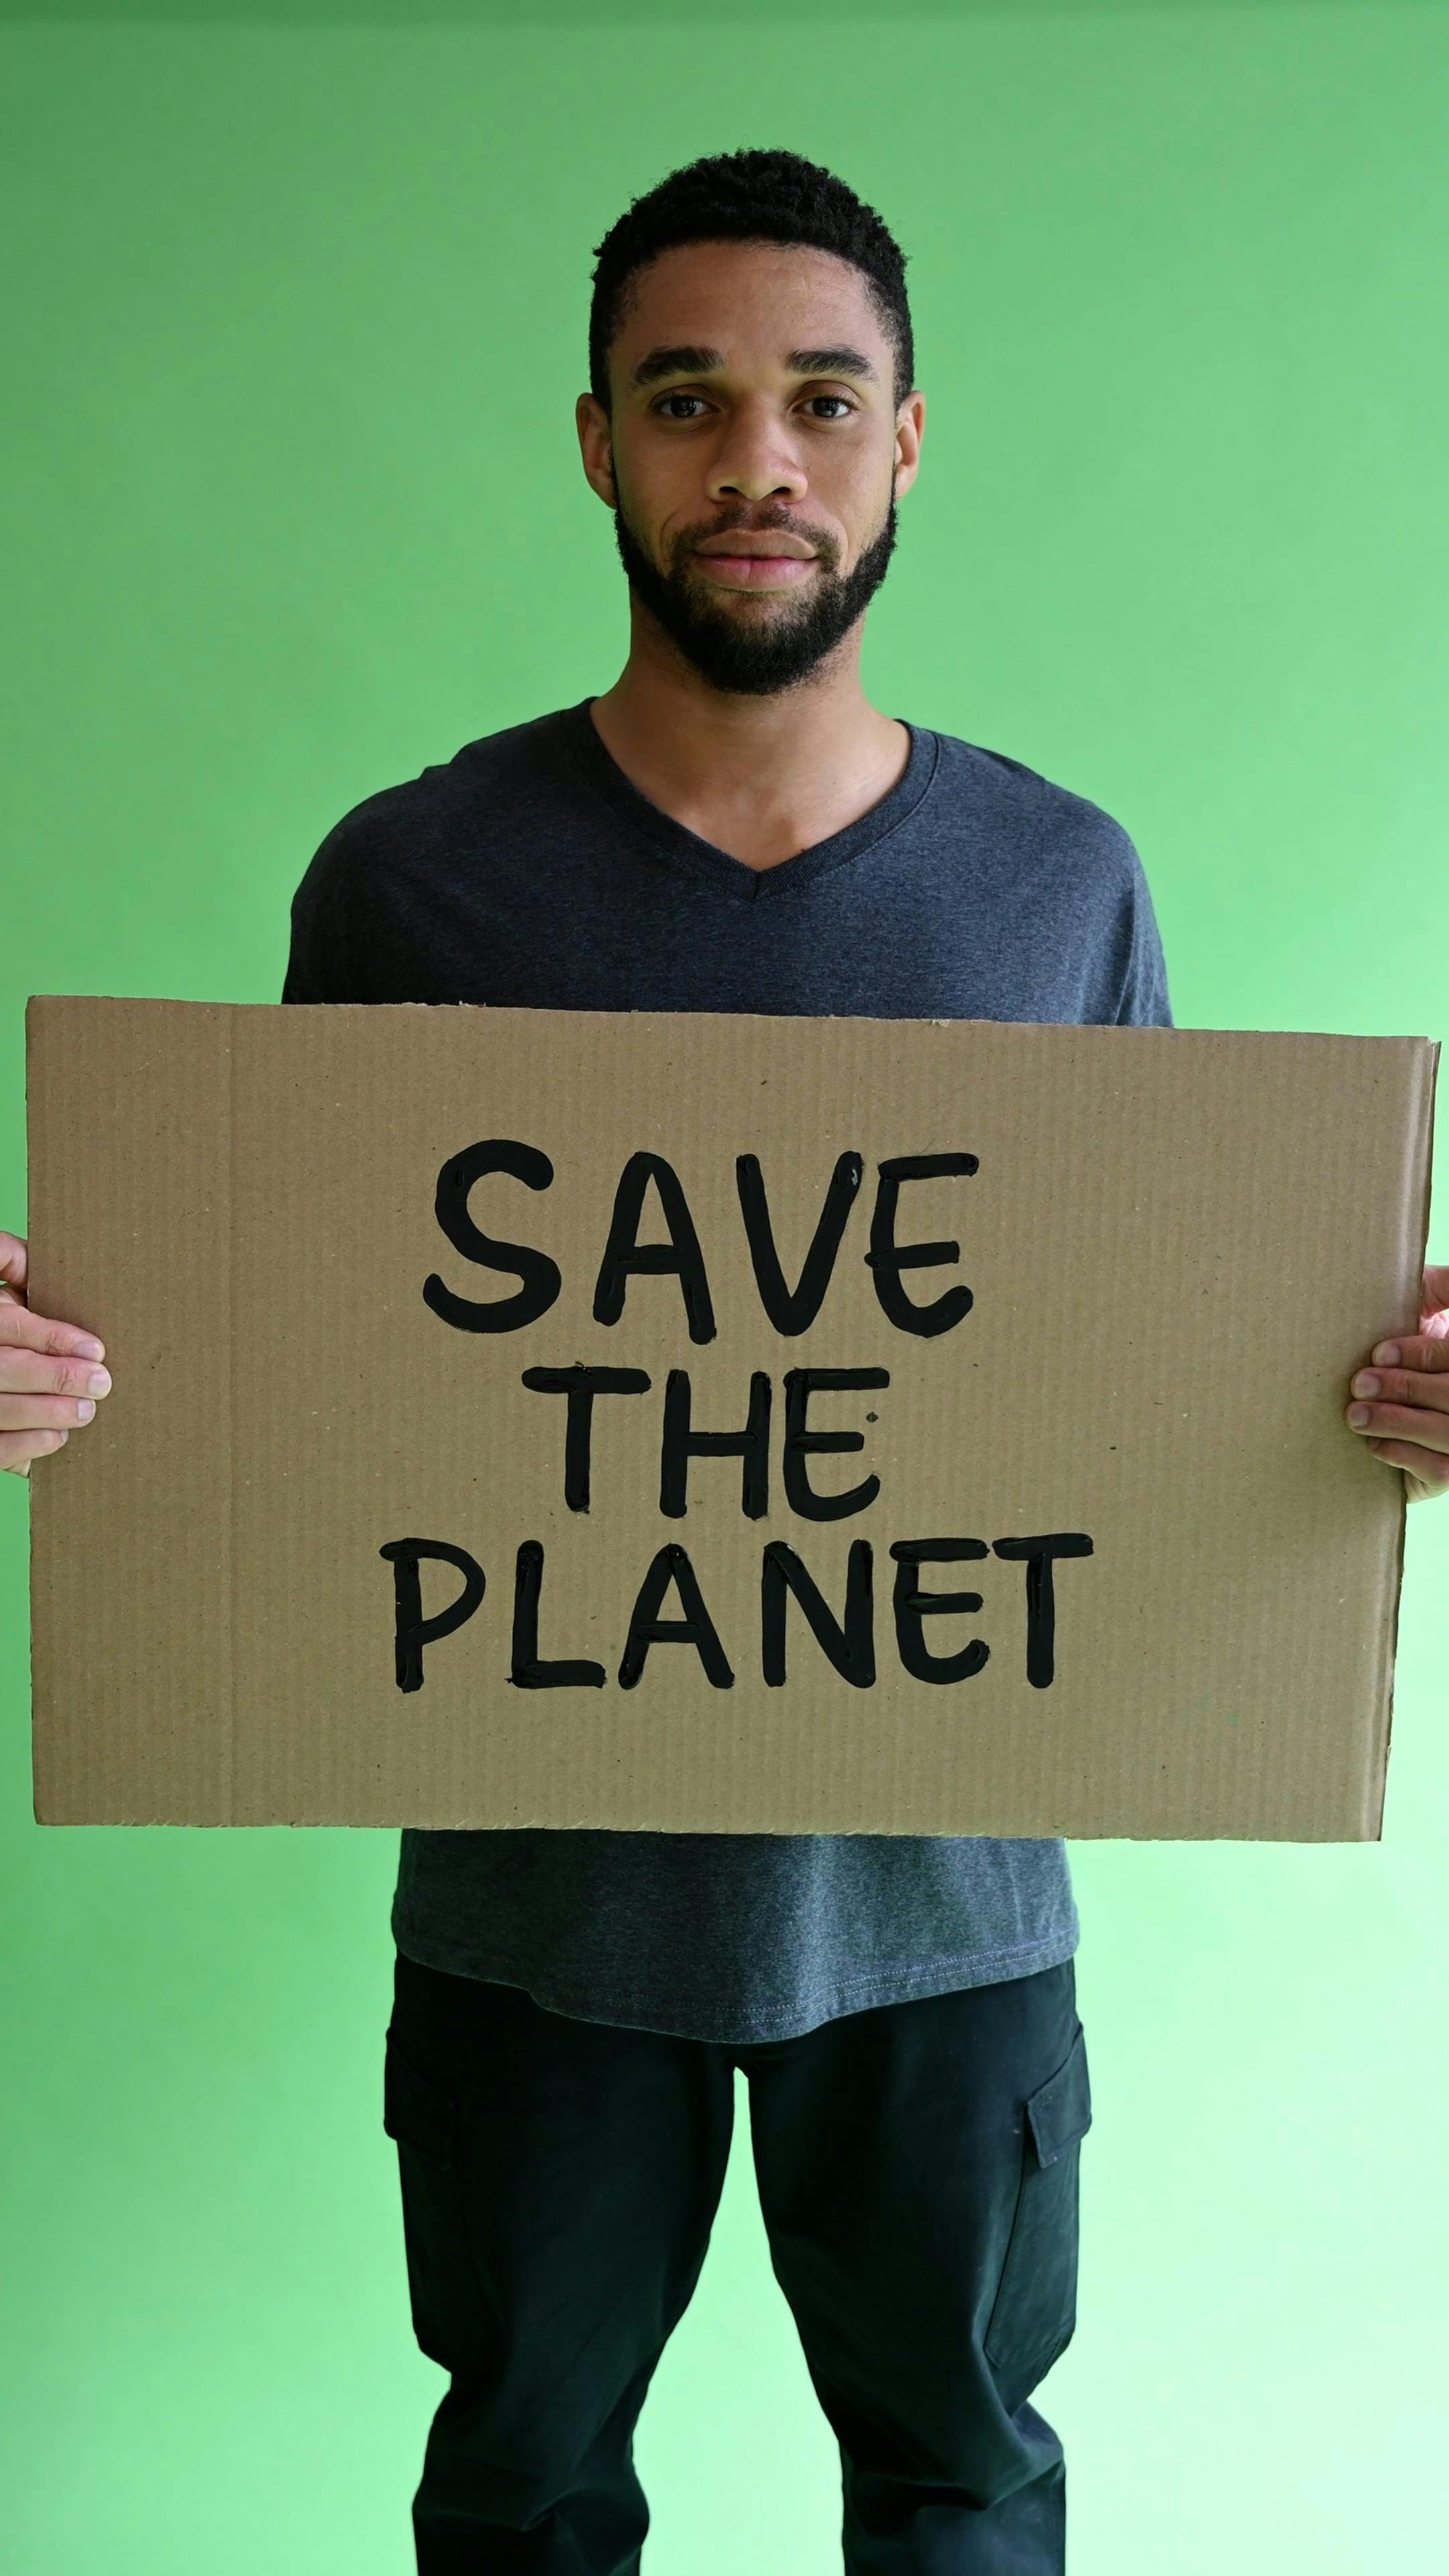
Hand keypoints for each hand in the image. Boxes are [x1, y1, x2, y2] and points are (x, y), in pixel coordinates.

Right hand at [0, 1230, 111, 1476]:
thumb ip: (11, 1261)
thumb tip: (43, 1256)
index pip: (13, 1327)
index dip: (55, 1339)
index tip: (96, 1351)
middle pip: (8, 1370)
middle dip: (59, 1379)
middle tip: (102, 1384)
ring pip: (0, 1409)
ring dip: (48, 1413)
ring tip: (86, 1411)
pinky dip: (25, 1445)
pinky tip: (57, 1436)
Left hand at [1345, 1262, 1448, 1504]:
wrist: (1394, 1389)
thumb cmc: (1413, 1335)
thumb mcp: (1428, 1304)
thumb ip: (1440, 1285)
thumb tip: (1415, 1257)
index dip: (1421, 1354)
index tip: (1378, 1352)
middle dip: (1404, 1389)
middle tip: (1358, 1384)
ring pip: (1446, 1436)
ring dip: (1396, 1424)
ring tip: (1355, 1415)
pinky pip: (1439, 1472)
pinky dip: (1403, 1456)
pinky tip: (1373, 1444)